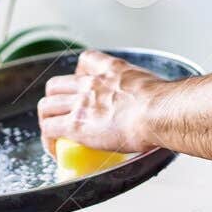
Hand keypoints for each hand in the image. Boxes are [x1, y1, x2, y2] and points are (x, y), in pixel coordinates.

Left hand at [38, 50, 160, 153]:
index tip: (81, 86)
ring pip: (46, 106)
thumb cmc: (164, 104)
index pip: (85, 61)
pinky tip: (55, 150)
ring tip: (54, 135)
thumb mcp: (154, 85)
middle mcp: (91, 83)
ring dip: (47, 120)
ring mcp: (81, 103)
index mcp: (112, 70)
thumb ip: (148, 92)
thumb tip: (159, 107)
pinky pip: (50, 130)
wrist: (159, 113)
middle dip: (55, 99)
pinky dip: (49, 141)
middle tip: (62, 114)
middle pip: (57, 85)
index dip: (78, 74)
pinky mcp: (75, 124)